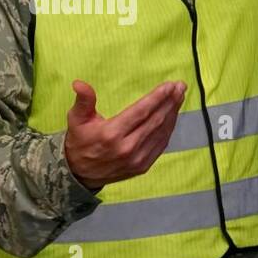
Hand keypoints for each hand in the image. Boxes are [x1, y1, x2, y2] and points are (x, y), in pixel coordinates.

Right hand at [64, 79, 186, 190]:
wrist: (80, 173)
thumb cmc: (80, 141)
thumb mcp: (76, 119)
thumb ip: (83, 101)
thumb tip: (79, 83)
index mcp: (111, 134)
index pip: (141, 112)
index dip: (157, 97)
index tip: (170, 85)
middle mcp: (127, 148)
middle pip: (155, 120)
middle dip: (170, 102)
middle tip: (180, 86)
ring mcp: (137, 159)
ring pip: (161, 132)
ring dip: (173, 113)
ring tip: (179, 97)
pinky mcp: (143, 166)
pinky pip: (161, 144)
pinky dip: (169, 128)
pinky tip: (173, 115)